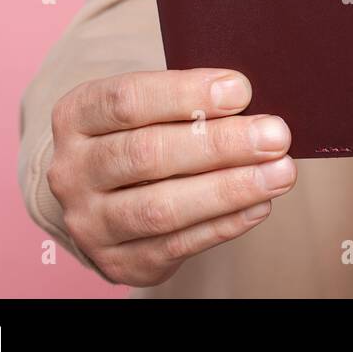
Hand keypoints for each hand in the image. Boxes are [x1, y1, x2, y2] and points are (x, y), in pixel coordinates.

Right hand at [46, 68, 294, 286]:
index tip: (241, 90)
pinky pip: (176, 245)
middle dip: (220, 144)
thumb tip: (250, 99)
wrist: (98, 196)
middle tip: (276, 135)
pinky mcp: (118, 261)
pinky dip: (224, 225)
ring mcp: (90, 222)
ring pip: (161, 207)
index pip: (127, 101)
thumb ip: (189, 100)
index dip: (186, 93)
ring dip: (229, 190)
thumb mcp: (146, 106)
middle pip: (147, 154)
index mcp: (76, 117)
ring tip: (280, 173)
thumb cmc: (139, 134)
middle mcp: (73, 171)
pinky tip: (259, 204)